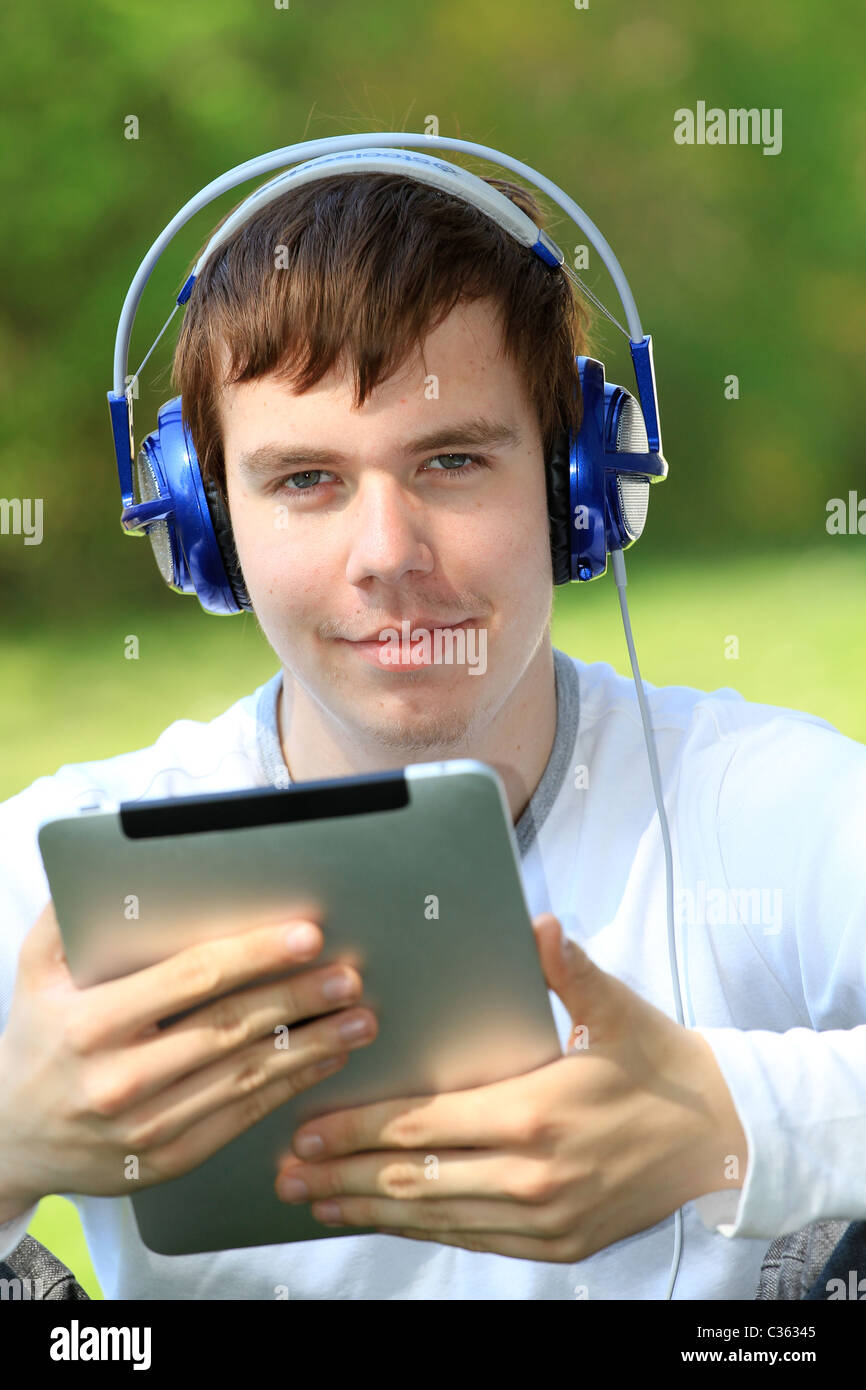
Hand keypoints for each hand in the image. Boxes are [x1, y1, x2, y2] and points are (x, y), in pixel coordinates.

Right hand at [0, 899, 377, 1218]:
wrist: (10, 1141)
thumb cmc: (38, 1037)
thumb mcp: (35, 970)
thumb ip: (72, 916)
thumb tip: (117, 863)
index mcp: (91, 1021)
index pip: (191, 978)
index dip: (254, 955)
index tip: (307, 935)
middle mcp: (118, 1078)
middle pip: (230, 1028)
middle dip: (298, 998)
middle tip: (349, 976)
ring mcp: (144, 1126)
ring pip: (245, 1077)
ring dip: (310, 1046)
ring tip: (358, 1018)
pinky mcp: (165, 1161)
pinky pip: (239, 1118)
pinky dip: (288, 1088)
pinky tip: (323, 1060)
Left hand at [275, 914, 746, 1261]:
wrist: (718, 1137)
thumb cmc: (658, 1063)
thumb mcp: (619, 1009)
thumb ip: (570, 970)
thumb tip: (539, 925)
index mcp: (535, 1112)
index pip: (423, 1126)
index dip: (357, 1130)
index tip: (308, 1128)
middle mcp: (532, 1175)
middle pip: (414, 1179)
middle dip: (342, 1175)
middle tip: (286, 1170)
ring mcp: (542, 1219)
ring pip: (435, 1218)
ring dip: (367, 1210)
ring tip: (315, 1200)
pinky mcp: (555, 1245)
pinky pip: (469, 1240)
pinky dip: (420, 1230)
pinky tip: (384, 1220)